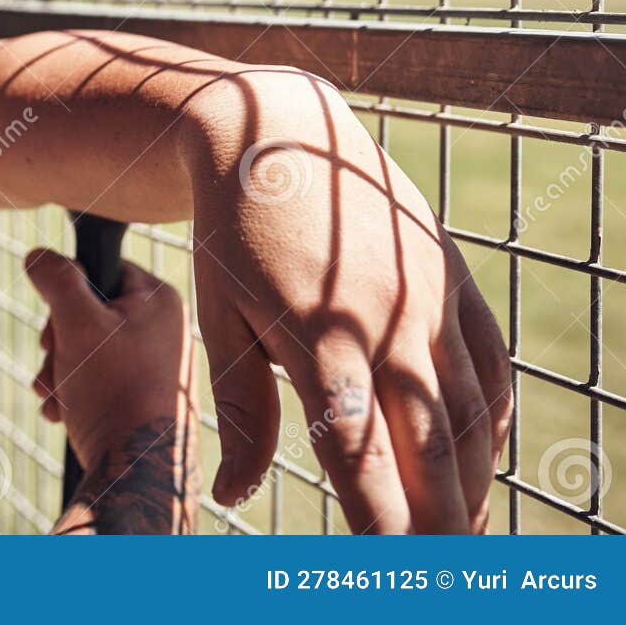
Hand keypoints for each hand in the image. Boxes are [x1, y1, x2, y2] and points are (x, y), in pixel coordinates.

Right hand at [25, 249, 197, 532]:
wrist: (137, 470)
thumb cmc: (114, 391)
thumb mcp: (76, 322)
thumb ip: (56, 279)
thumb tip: (38, 255)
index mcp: (160, 300)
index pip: (102, 269)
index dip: (67, 294)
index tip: (54, 324)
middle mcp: (165, 328)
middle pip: (90, 312)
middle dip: (58, 342)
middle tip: (50, 364)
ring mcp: (156, 365)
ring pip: (88, 349)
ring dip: (60, 369)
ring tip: (52, 396)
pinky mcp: (144, 396)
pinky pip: (99, 378)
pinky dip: (74, 391)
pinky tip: (63, 411)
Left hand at [192, 75, 512, 532]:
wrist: (275, 135)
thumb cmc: (232, 237)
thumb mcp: (219, 318)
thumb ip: (239, 410)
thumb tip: (232, 494)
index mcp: (316, 336)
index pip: (357, 449)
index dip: (376, 517)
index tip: (384, 567)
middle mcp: (385, 322)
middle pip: (428, 443)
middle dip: (438, 520)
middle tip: (436, 572)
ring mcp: (429, 298)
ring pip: (469, 412)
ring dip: (470, 482)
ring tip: (457, 536)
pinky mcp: (453, 278)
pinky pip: (489, 365)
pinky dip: (488, 420)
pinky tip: (475, 459)